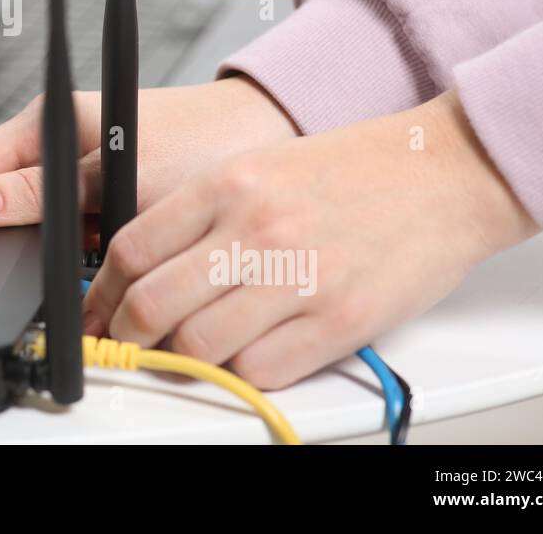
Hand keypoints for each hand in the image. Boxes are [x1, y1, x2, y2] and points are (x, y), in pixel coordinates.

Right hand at [0, 76, 295, 228]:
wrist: (264, 140)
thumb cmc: (201, 143)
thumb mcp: (113, 174)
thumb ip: (40, 193)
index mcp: (50, 121)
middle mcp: (56, 140)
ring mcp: (73, 167)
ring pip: (20, 214)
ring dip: (5, 242)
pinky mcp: (95, 192)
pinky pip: (54, 226)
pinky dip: (47, 250)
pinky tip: (44, 269)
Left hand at [83, 90, 538, 388]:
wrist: (444, 173)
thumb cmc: (352, 172)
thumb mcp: (258, 168)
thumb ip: (200, 214)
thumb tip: (142, 268)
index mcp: (228, 184)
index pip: (131, 248)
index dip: (101, 292)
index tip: (98, 311)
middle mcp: (256, 229)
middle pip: (153, 304)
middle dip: (128, 335)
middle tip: (130, 343)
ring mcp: (299, 278)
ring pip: (200, 347)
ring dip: (183, 360)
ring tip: (189, 353)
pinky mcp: (340, 322)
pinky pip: (262, 370)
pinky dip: (243, 374)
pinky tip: (247, 355)